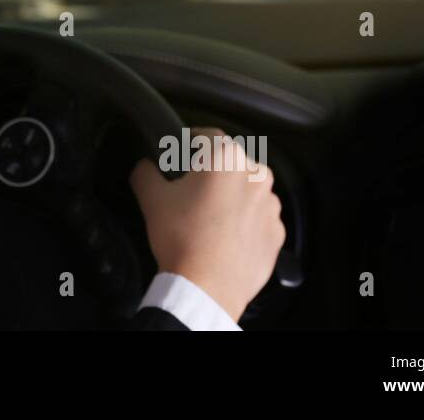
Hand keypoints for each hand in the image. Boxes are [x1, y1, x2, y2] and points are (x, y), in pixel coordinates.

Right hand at [129, 125, 284, 322]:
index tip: (179, 155)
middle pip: (230, 163)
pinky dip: (244, 222)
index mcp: (227, 157)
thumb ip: (145, 171)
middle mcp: (257, 174)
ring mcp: (272, 206)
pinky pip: (258, 218)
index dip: (189, 142)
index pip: (207, 135)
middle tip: (189, 191)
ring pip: (247, 190)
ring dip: (230, 196)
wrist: (207, 289)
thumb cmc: (181, 237)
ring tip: (208, 218)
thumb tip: (145, 166)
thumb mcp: (151, 198)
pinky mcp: (278, 233)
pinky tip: (224, 237)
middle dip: (211, 172)